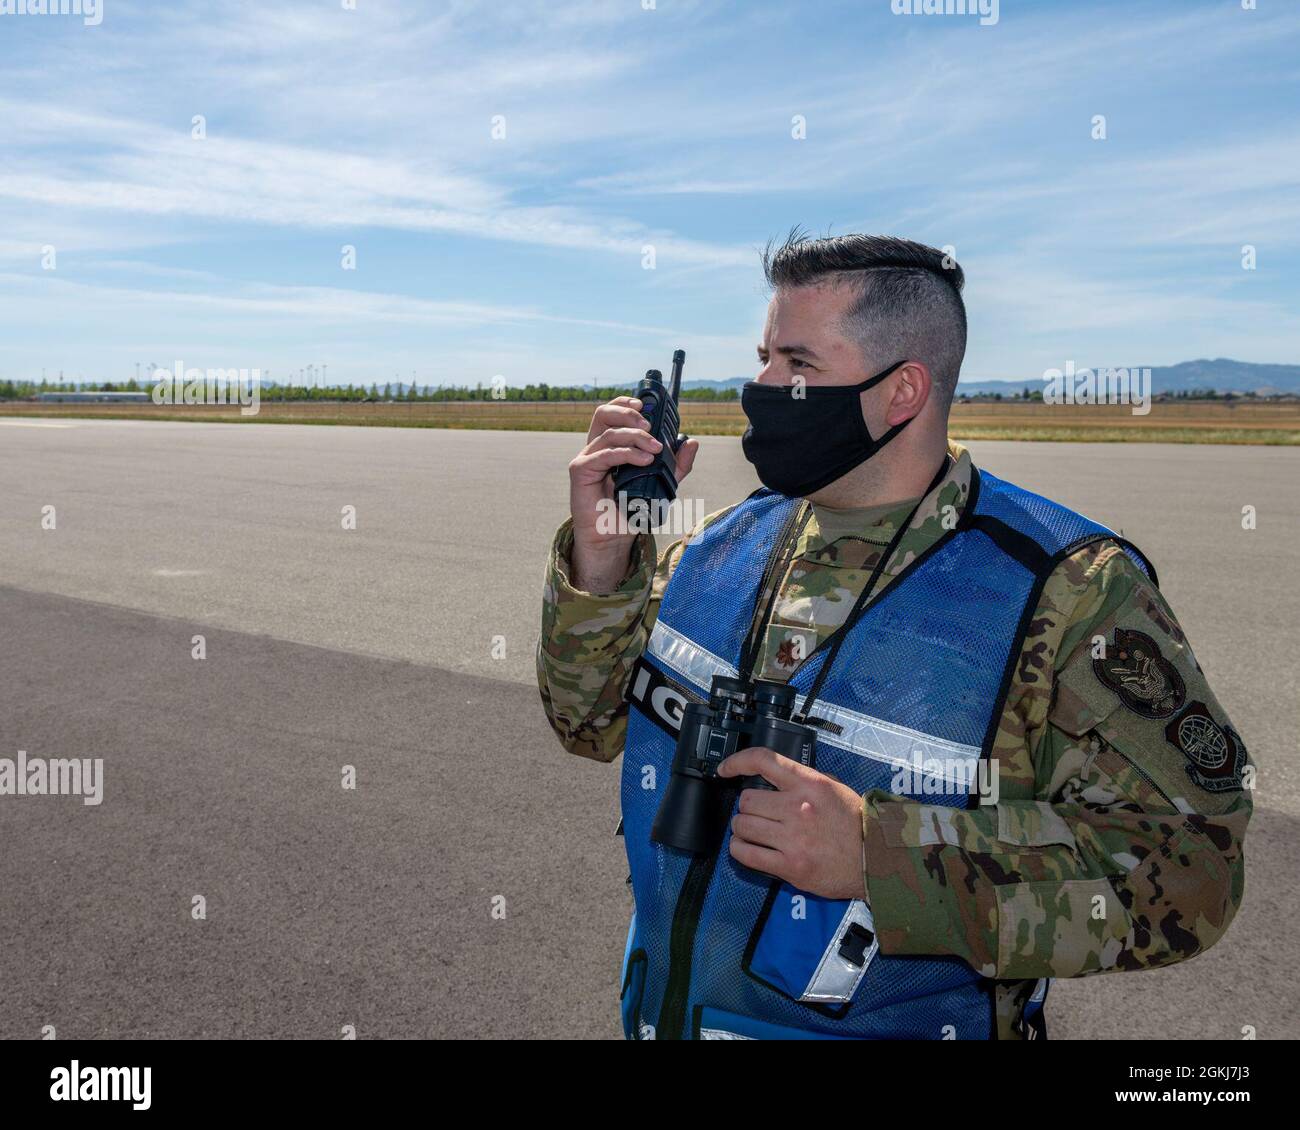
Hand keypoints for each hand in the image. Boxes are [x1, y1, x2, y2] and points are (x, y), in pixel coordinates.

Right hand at [568, 395, 698, 592]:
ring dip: (635, 437)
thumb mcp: (661, 484)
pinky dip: (625, 454)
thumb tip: (692, 443)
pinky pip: (603, 455)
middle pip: (604, 414)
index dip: (625, 402)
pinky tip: (643, 460)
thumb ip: (676, 465)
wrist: (613, 537)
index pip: (613, 412)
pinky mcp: (580, 471)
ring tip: (654, 450)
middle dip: (629, 414)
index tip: (645, 405)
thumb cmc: (631, 510)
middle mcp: (596, 447)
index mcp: (611, 445)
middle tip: (650, 427)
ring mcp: (587, 458)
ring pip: (608, 433)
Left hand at [717, 746, 864, 899]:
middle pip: (746, 800)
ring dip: (742, 829)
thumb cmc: (855, 823)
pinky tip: (747, 848)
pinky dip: (740, 850)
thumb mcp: (833, 788)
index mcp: (810, 784)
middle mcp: (798, 808)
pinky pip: (746, 854)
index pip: (763, 761)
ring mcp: (793, 838)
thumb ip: (803, 780)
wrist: (876, 860)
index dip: (737, 762)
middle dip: (747, 807)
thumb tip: (772, 776)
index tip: (725, 769)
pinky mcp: (790, 866)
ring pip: (742, 826)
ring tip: (752, 832)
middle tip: (757, 815)